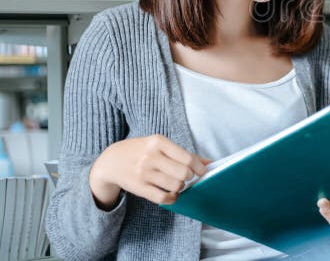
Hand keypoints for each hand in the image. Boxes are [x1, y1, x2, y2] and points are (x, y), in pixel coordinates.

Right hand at [89, 134, 208, 208]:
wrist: (111, 161)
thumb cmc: (142, 150)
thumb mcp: (160, 145)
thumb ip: (183, 153)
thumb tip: (209, 162)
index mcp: (158, 142)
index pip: (187, 157)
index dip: (199, 167)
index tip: (202, 171)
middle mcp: (151, 157)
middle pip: (184, 173)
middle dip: (190, 177)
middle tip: (187, 176)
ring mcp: (144, 173)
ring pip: (176, 186)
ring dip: (181, 187)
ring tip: (176, 183)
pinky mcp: (139, 188)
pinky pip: (163, 198)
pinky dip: (172, 198)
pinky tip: (171, 193)